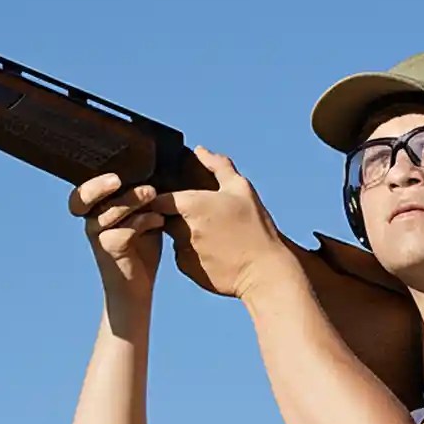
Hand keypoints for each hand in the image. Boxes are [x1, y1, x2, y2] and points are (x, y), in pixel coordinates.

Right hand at [68, 173, 163, 297]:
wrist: (136, 290)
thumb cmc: (141, 251)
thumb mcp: (142, 219)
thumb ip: (142, 199)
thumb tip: (158, 171)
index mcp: (96, 212)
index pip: (81, 193)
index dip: (92, 183)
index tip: (114, 176)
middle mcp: (92, 223)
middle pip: (84, 197)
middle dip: (100, 186)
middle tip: (119, 180)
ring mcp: (98, 237)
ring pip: (109, 211)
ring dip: (132, 200)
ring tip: (151, 194)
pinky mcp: (109, 251)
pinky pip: (124, 230)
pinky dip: (143, 221)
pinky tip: (159, 222)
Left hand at [151, 147, 295, 298]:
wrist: (264, 272)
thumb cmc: (255, 227)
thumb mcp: (241, 189)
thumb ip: (217, 166)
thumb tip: (200, 151)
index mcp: (189, 205)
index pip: (159, 198)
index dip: (164, 197)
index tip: (175, 197)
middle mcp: (180, 228)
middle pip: (165, 217)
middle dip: (176, 215)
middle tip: (203, 216)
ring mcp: (182, 251)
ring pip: (175, 236)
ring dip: (186, 234)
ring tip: (214, 234)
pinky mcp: (188, 269)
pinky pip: (183, 255)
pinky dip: (194, 252)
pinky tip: (216, 251)